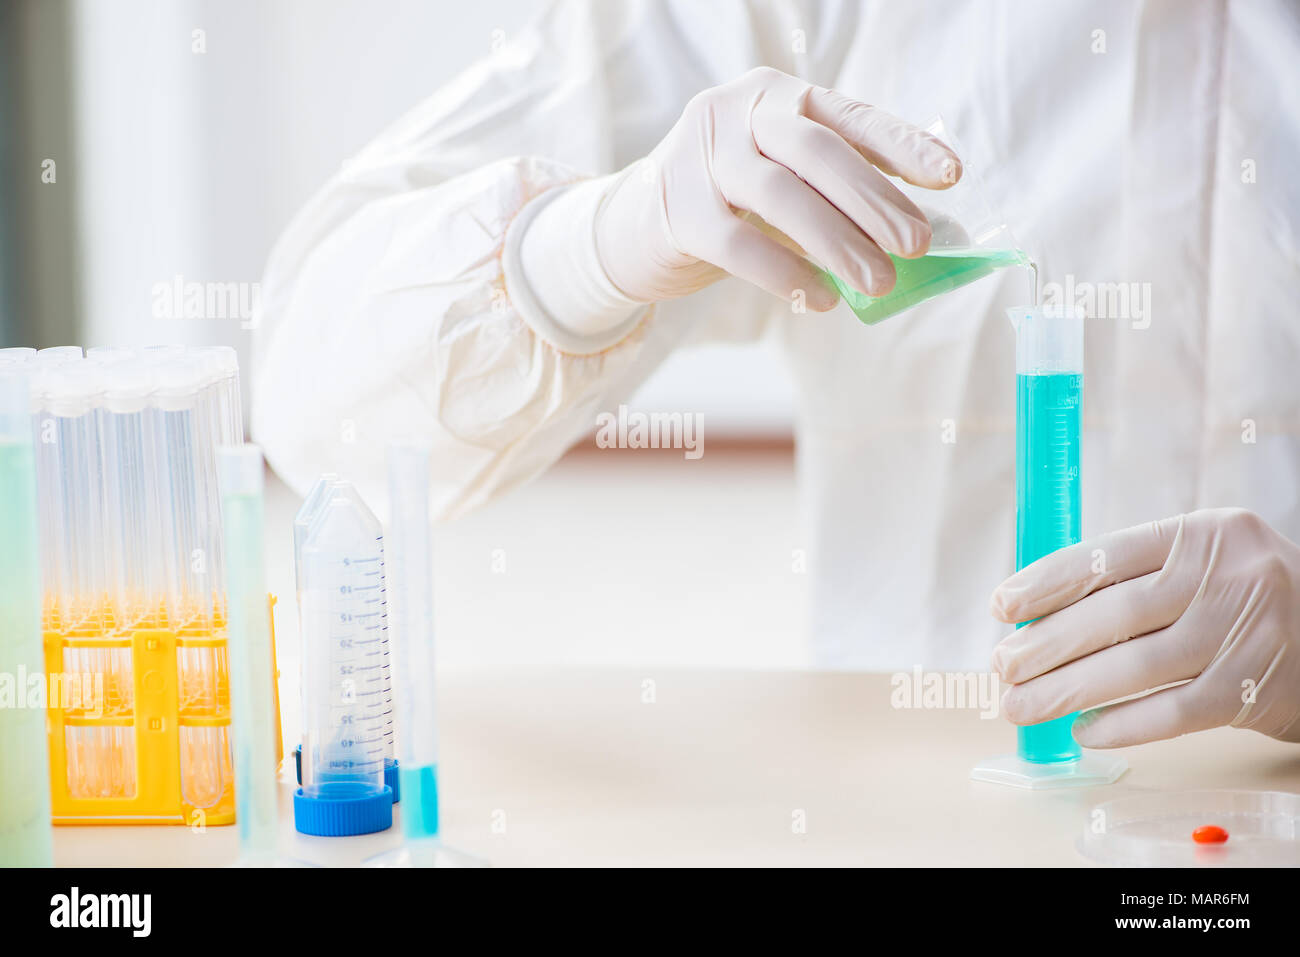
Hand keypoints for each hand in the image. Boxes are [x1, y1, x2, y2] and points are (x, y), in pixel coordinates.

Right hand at [595, 67, 960, 310]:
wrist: (637, 224)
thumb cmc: (731, 202)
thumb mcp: (784, 180)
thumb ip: (837, 195)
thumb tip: (918, 233)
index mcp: (775, 94)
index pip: (848, 115)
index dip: (902, 145)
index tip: (951, 177)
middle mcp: (736, 111)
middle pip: (814, 150)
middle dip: (872, 200)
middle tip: (917, 244)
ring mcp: (699, 156)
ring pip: (778, 195)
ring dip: (836, 242)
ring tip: (879, 281)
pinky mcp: (676, 209)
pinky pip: (737, 244)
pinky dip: (784, 273)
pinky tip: (820, 298)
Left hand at [989, 508, 1299, 746]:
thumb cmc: (1241, 598)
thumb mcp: (1202, 564)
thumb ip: (1134, 579)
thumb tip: (1036, 615)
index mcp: (1202, 533)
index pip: (1107, 556)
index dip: (1046, 583)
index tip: (1002, 607)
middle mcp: (1226, 577)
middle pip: (1113, 615)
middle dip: (1045, 645)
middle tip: (1001, 666)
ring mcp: (1243, 634)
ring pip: (1135, 668)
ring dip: (1066, 691)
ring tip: (1020, 705)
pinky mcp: (1255, 691)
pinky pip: (1172, 713)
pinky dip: (1121, 724)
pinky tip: (1083, 731)